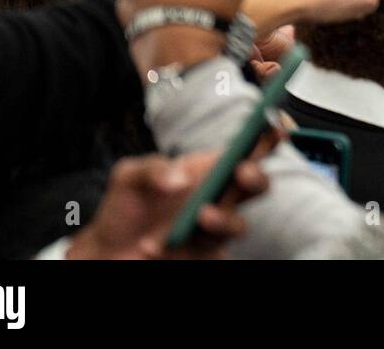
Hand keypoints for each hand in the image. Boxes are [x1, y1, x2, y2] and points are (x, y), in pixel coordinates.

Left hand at [65, 149, 268, 258]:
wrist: (108, 249)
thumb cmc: (125, 206)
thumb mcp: (128, 176)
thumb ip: (152, 169)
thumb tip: (180, 178)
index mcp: (207, 170)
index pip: (245, 152)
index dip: (265, 139)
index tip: (274, 127)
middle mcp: (217, 198)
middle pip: (257, 186)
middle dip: (256, 177)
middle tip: (241, 173)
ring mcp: (212, 229)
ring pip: (239, 225)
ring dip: (223, 219)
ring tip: (200, 216)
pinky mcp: (202, 256)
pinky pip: (208, 255)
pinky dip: (178, 250)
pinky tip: (151, 247)